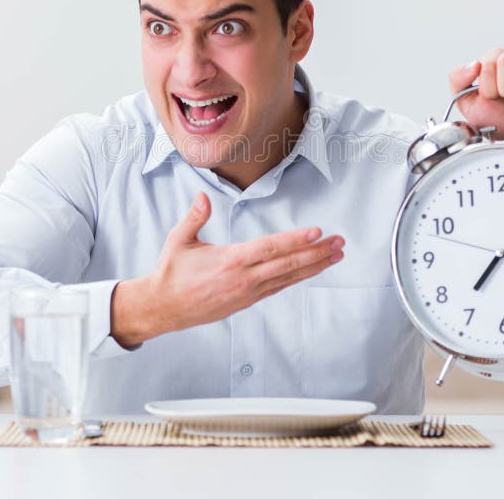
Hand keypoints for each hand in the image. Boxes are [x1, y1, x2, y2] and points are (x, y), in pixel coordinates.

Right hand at [110, 191, 344, 345]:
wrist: (163, 308)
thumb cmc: (171, 272)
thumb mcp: (179, 240)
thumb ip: (195, 217)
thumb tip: (203, 196)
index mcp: (230, 260)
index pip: (270, 248)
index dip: (296, 240)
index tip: (318, 232)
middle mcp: (244, 278)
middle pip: (288, 264)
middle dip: (317, 253)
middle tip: (340, 243)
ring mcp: (247, 292)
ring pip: (288, 277)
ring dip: (314, 266)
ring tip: (336, 256)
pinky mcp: (246, 301)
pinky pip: (278, 287)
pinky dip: (297, 277)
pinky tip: (311, 270)